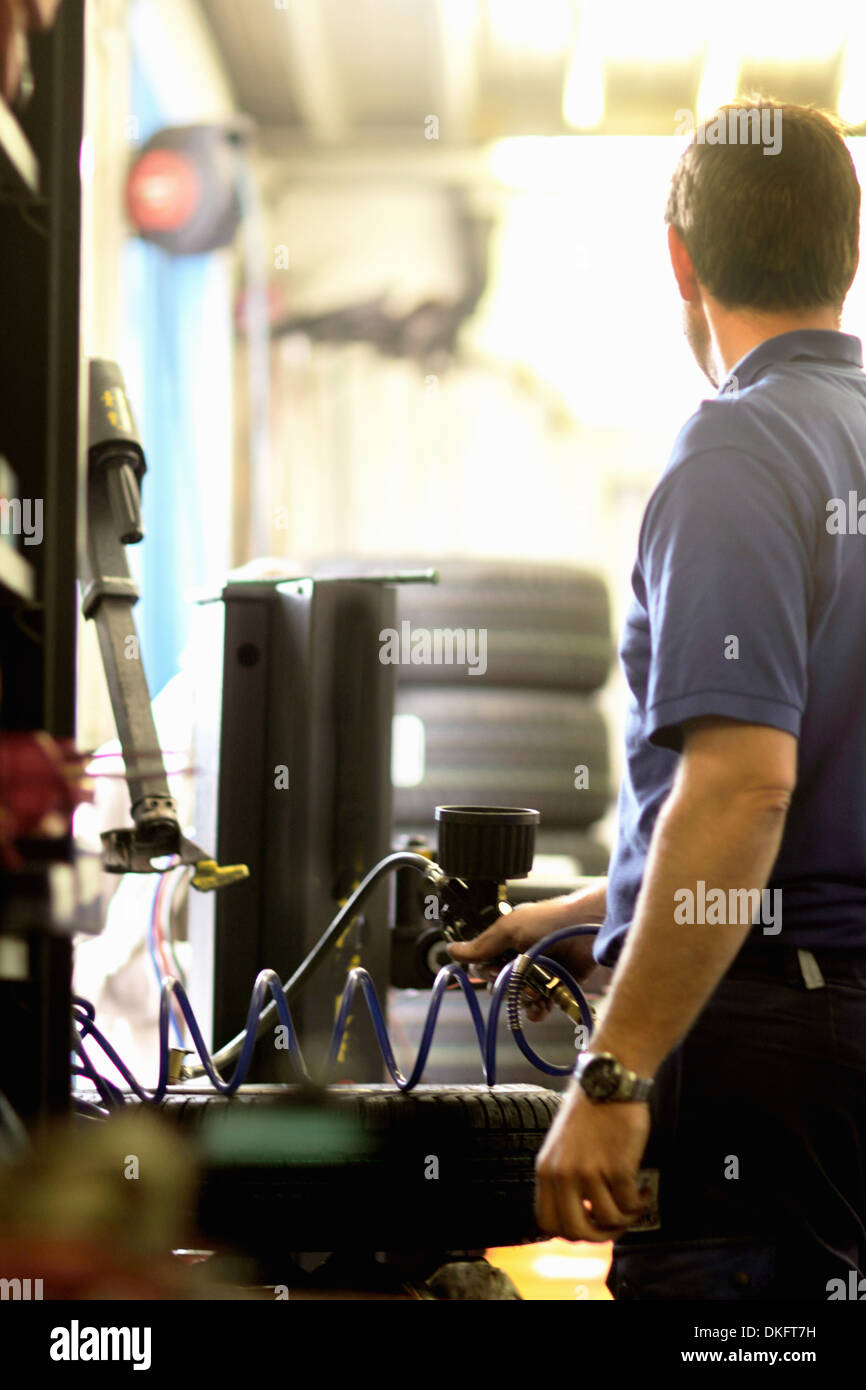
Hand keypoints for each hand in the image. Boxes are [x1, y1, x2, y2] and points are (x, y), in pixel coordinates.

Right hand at [447, 900, 600, 1020]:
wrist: (587, 929)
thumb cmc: (549, 921)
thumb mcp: (510, 928)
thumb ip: (482, 944)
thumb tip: (452, 950)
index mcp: (506, 942)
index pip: (483, 965)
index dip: (485, 971)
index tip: (494, 969)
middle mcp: (519, 959)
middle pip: (499, 986)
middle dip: (507, 987)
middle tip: (519, 978)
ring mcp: (538, 975)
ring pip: (517, 1000)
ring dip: (522, 1001)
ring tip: (535, 993)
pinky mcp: (555, 988)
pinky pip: (537, 1008)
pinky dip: (537, 1010)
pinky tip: (542, 1005)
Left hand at [535, 1083, 650, 1241]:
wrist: (609, 1081)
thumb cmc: (590, 1113)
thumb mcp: (561, 1147)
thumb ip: (563, 1178)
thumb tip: (578, 1214)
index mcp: (546, 1169)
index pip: (547, 1222)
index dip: (570, 1232)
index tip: (589, 1225)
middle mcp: (562, 1174)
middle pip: (575, 1230)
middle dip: (599, 1235)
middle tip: (615, 1225)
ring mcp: (589, 1171)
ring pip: (608, 1220)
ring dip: (625, 1218)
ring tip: (633, 1202)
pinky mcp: (617, 1167)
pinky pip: (629, 1205)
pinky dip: (639, 1204)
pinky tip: (642, 1191)